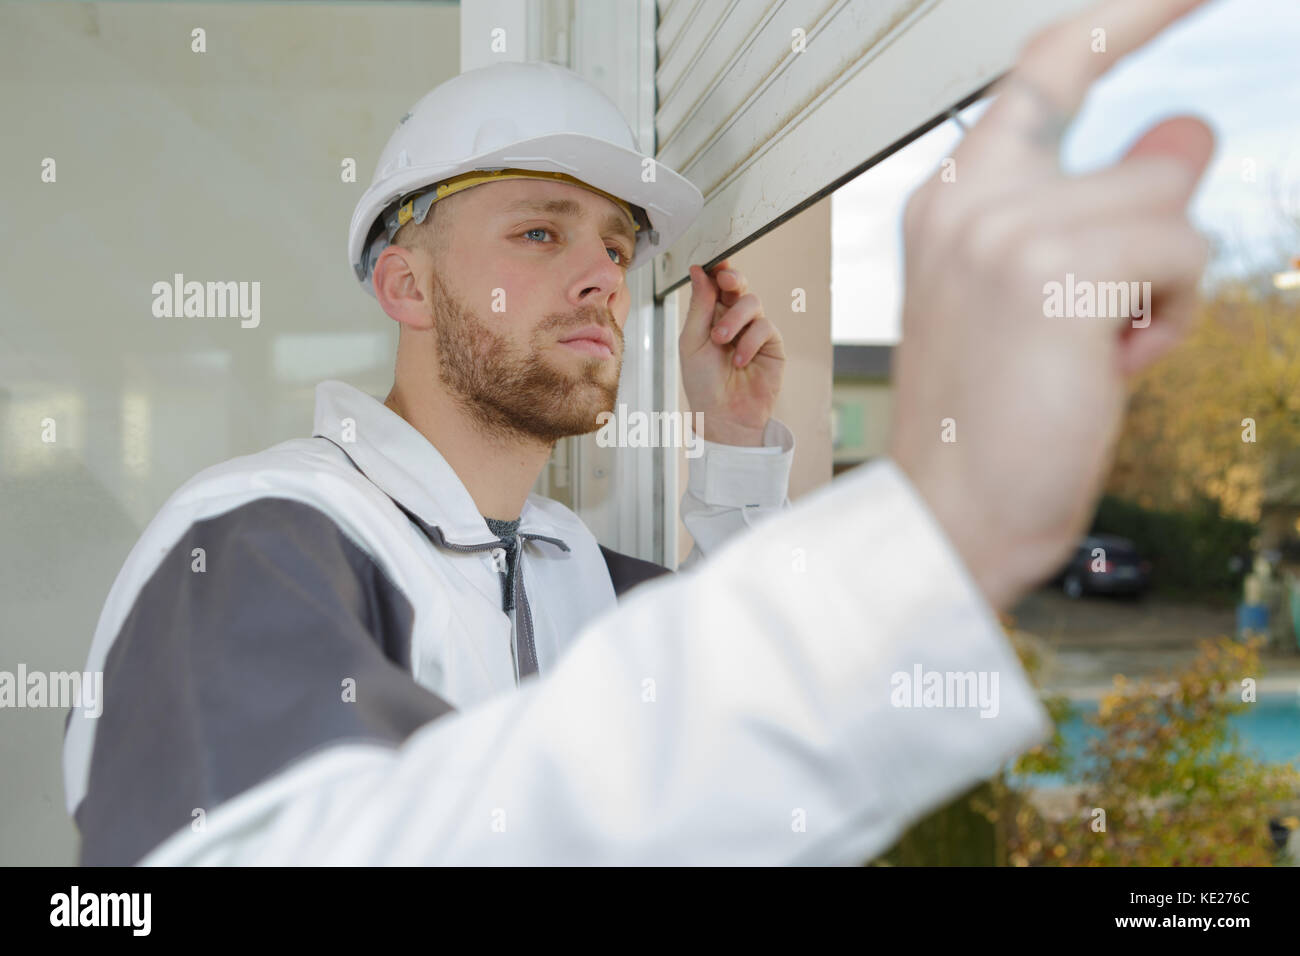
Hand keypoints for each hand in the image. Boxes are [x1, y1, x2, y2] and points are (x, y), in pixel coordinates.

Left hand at [680, 260, 786, 445]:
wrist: (722, 415)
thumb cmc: (703, 383)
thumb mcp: (692, 341)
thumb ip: (699, 305)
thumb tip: (699, 271)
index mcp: (710, 315)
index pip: (716, 283)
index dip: (717, 270)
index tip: (714, 263)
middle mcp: (733, 319)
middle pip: (738, 284)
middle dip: (733, 277)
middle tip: (725, 280)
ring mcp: (753, 330)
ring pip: (752, 302)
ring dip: (734, 319)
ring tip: (721, 341)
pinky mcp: (771, 344)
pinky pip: (765, 327)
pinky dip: (749, 341)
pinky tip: (739, 360)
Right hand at [888, 0, 1214, 609]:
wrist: (945, 516)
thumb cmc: (988, 423)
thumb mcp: (1046, 301)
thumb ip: (1107, 208)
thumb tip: (1189, 127)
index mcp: (953, 203)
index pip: (1049, 70)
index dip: (1131, 19)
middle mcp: (969, 199)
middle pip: (1143, 162)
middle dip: (1161, 245)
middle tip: (1113, 323)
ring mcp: (1005, 230)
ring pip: (1169, 209)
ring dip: (1164, 291)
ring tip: (1097, 351)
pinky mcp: (1052, 271)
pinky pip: (1179, 254)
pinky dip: (1168, 317)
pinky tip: (1109, 363)